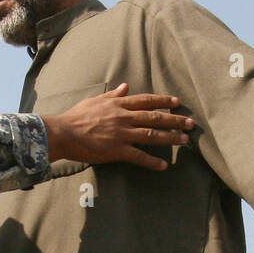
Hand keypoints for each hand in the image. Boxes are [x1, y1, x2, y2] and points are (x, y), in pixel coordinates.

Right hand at [41, 84, 192, 170]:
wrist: (63, 132)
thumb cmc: (76, 117)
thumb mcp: (95, 101)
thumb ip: (112, 96)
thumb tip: (125, 86)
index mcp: (119, 105)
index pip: (146, 100)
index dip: (163, 101)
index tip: (177, 102)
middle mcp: (124, 118)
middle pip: (155, 117)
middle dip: (175, 120)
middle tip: (190, 123)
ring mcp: (121, 134)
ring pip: (151, 135)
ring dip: (170, 137)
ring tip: (185, 140)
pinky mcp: (116, 150)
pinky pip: (138, 156)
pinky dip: (152, 161)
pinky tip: (164, 165)